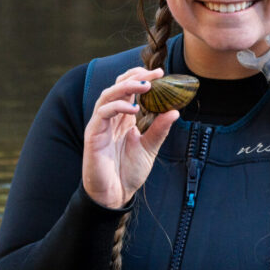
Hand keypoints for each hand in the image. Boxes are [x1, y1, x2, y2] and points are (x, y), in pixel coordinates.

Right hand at [82, 67, 178, 208]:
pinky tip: (133, 108)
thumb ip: (159, 130)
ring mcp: (100, 124)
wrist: (114, 195)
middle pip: (118, 86)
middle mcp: (111, 117)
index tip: (161, 73)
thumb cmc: (128, 172)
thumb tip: (175, 111)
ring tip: (146, 86)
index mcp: (123, 118)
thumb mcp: (150, 148)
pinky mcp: (93, 134)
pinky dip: (117, 106)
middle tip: (156, 74)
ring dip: (126, 87)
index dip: (142, 77)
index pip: (130, 89)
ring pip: (108, 95)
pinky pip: (102, 113)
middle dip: (136, 76)